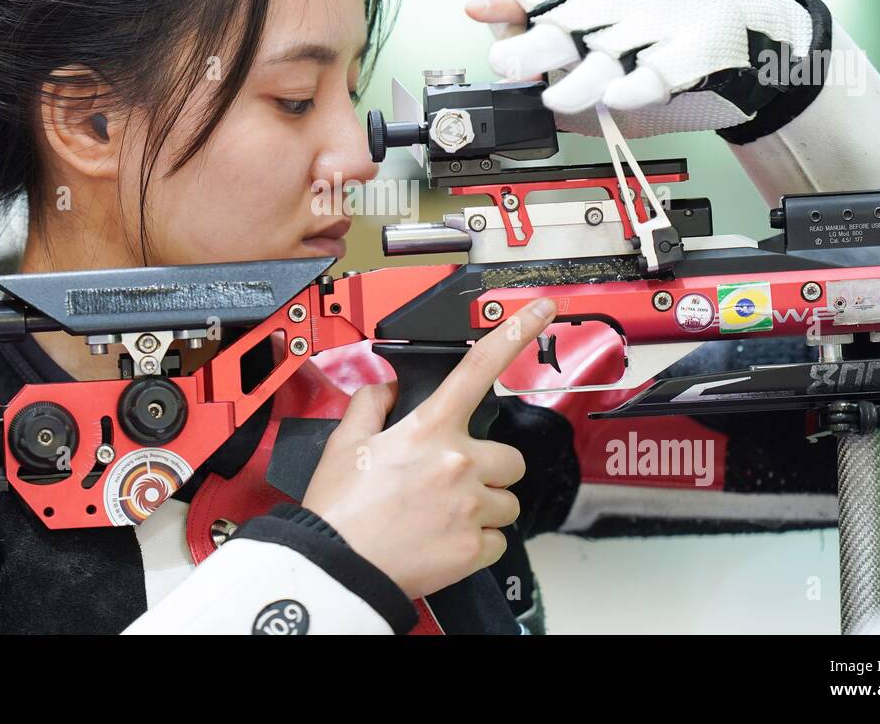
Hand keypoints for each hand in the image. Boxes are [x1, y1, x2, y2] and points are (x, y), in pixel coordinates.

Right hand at [302, 298, 556, 599]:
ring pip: (508, 500)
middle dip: (488, 469)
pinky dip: (477, 542)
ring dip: (485, 506)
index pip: (479, 367)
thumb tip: (390, 390)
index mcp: (429, 428)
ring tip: (442, 516)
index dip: (516, 332)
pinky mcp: (474, 547)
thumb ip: (372, 404)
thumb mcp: (344, 442)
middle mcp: (458, 462)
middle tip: (451, 483)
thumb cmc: (338, 510)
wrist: (336, 568)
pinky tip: (444, 540)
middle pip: (509, 457)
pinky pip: (498, 539)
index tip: (543, 310)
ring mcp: (470, 505)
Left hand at [467, 0, 820, 137]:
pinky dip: (636, 87)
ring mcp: (665, 21)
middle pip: (570, 22)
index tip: (489, 28)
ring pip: (610, 55)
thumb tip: (482, 12)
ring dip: (579, 82)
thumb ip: (538, 18)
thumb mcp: (598, 10)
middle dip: (534, 46)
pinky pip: (661, 71)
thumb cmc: (659, 25)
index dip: (514, 7)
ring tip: (555, 99)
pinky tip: (615, 99)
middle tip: (508, 65)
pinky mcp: (699, 51)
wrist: (753, 29)